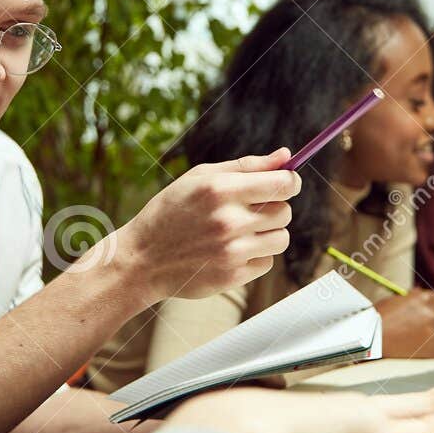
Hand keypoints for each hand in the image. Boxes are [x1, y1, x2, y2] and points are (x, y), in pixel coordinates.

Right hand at [103, 149, 300, 302]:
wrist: (142, 259)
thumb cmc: (172, 211)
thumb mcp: (200, 177)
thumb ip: (247, 166)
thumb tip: (286, 156)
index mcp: (221, 190)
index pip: (282, 184)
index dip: (291, 182)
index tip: (287, 183)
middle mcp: (229, 221)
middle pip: (285, 212)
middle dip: (274, 209)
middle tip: (250, 211)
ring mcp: (232, 252)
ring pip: (282, 239)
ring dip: (268, 234)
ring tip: (242, 232)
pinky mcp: (232, 277)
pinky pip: (267, 262)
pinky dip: (255, 257)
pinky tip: (231, 252)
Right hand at [377, 289, 433, 357]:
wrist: (372, 339)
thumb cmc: (380, 318)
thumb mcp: (397, 299)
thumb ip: (415, 296)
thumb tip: (424, 295)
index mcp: (422, 298)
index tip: (432, 309)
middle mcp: (430, 314)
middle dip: (428, 319)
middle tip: (409, 325)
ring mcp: (433, 332)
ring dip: (428, 333)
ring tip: (408, 338)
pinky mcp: (432, 349)